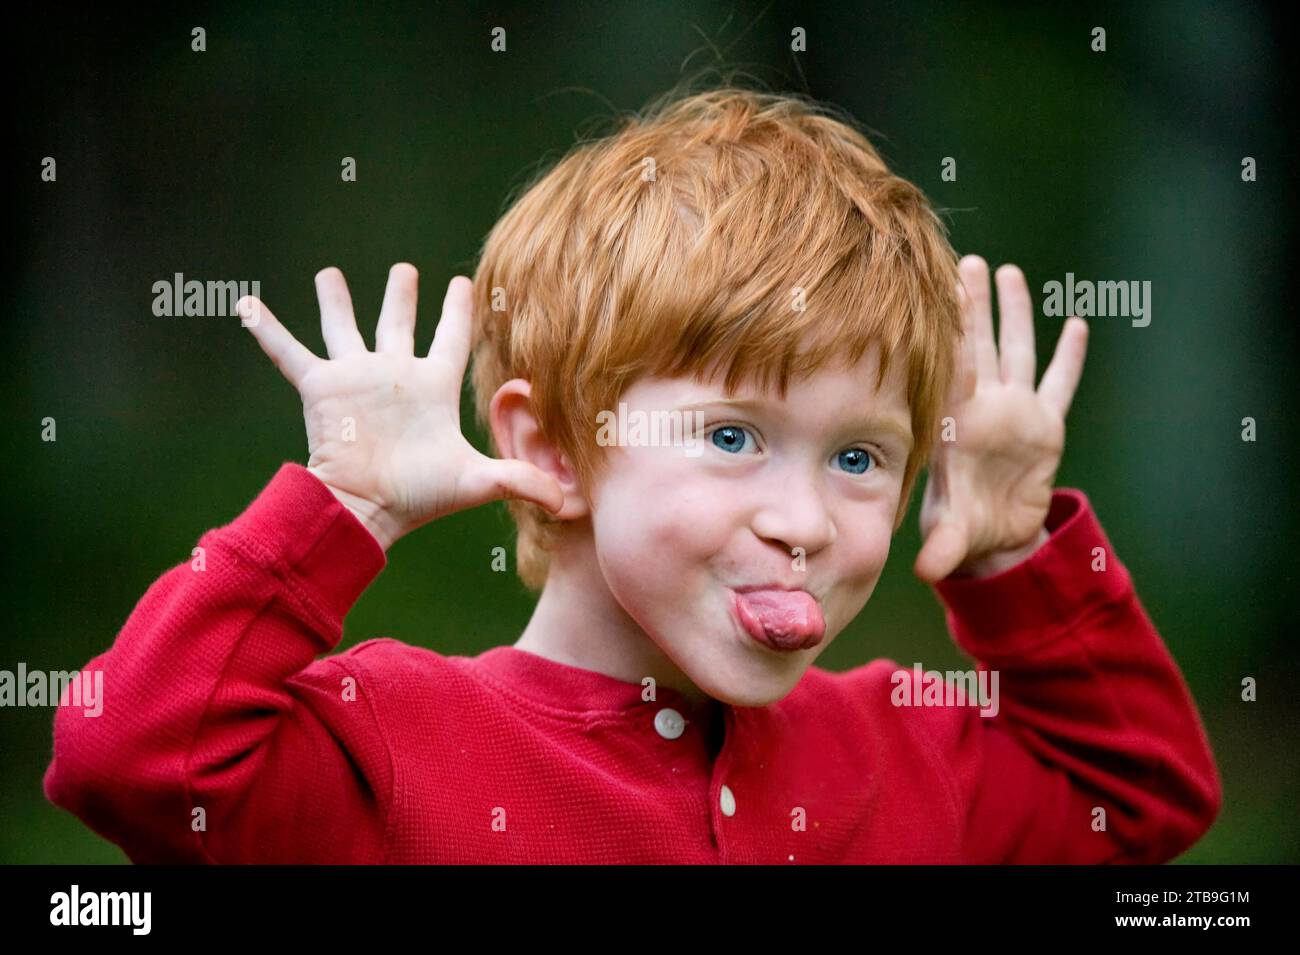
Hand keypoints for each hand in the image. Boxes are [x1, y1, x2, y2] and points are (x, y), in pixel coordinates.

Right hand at [236, 265, 563, 549]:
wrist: (368, 509)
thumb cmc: (420, 496)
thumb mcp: (476, 480)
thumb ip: (521, 480)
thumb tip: (567, 502)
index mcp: (431, 388)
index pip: (452, 340)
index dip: (458, 313)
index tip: (462, 284)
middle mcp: (394, 376)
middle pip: (398, 325)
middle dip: (402, 295)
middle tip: (406, 269)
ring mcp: (356, 379)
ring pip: (344, 328)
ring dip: (336, 302)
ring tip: (327, 273)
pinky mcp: (321, 388)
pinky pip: (288, 353)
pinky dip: (267, 331)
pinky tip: (245, 305)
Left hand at [914, 256, 1088, 582]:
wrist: (996, 538)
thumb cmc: (962, 529)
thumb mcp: (953, 537)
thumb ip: (942, 548)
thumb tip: (927, 572)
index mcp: (956, 427)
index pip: (949, 377)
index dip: (946, 340)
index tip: (935, 301)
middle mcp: (984, 410)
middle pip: (978, 348)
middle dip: (972, 307)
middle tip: (964, 262)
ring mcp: (1016, 413)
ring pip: (1016, 353)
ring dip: (1012, 315)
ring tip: (1008, 272)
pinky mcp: (1047, 426)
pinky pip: (1060, 385)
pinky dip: (1069, 359)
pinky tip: (1077, 326)